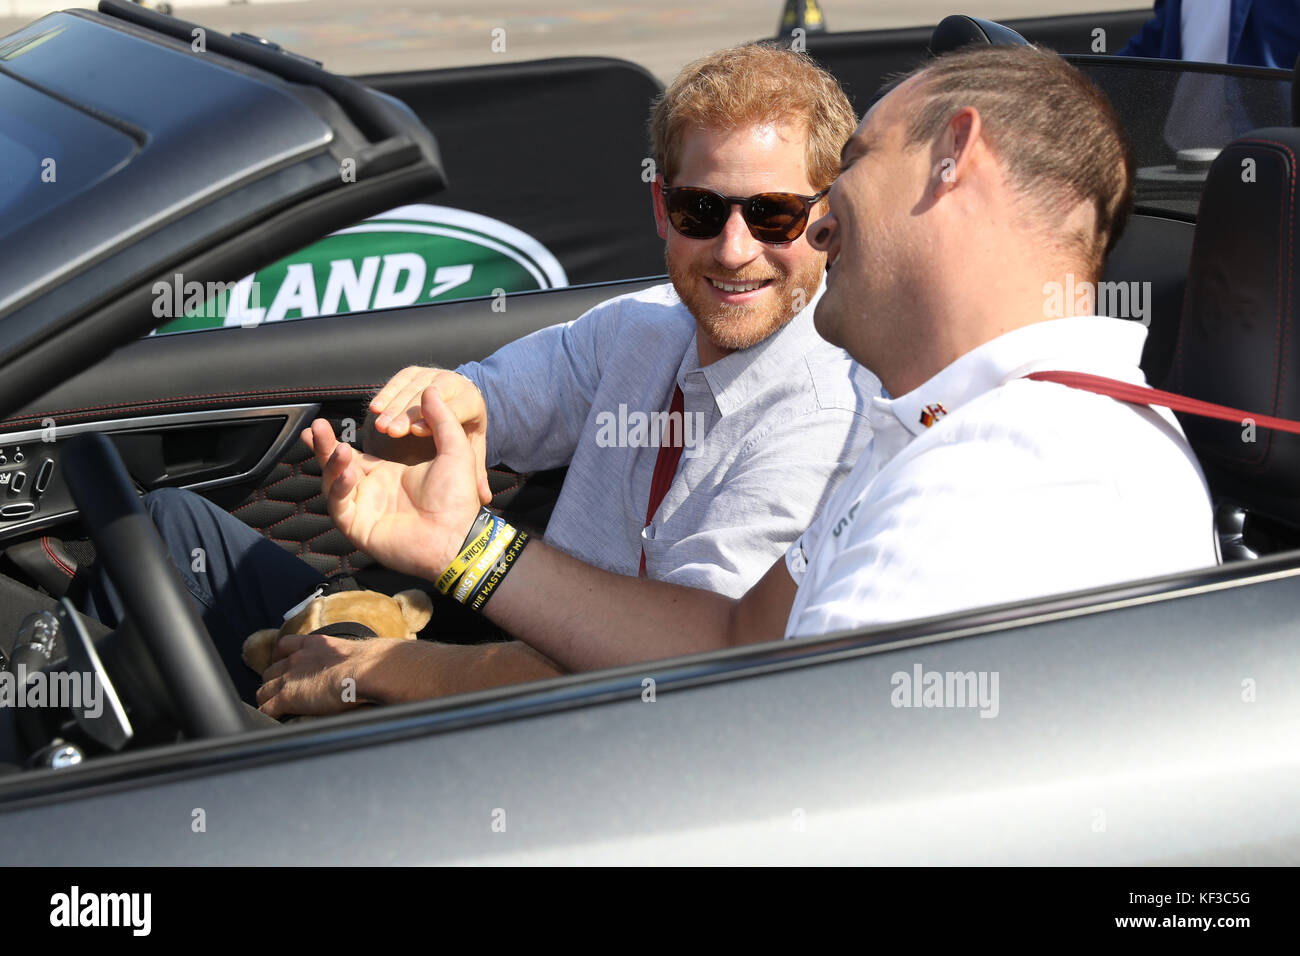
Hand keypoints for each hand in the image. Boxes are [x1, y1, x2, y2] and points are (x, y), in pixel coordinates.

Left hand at [256, 633, 393, 717]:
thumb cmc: (370, 664)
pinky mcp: (287, 697)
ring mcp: (289, 677)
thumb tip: (363, 667)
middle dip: (273, 681)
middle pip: (270, 670)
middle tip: (281, 692)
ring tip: (274, 709)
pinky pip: (266, 709)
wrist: (365, 671)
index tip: (285, 666)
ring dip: (267, 699)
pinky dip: (266, 715)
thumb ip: (349, 658)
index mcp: (314, 644)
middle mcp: (297, 658)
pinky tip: (272, 721)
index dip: (282, 657)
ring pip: (263, 690)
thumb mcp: (356, 653)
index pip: (286, 645)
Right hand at [303, 388, 481, 581]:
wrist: (459, 536)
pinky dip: (339, 488)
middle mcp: (371, 492)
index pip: (354, 455)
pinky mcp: (359, 528)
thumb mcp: (453, 451)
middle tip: (316, 428)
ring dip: (332, 464)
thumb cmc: (459, 499)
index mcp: (388, 475)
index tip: (322, 423)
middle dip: (324, 447)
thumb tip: (430, 389)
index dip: (336, 441)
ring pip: (333, 484)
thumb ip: (441, 420)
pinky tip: (350, 473)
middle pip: (337, 467)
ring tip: (339, 447)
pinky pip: (339, 505)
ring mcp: (363, 510)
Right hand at [370, 367, 490, 503]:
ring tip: (381, 425)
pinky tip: (375, 409)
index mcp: (473, 404)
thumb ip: (475, 473)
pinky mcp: (416, 371)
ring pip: (413, 386)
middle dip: (410, 413)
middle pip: (432, 395)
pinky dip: (387, 393)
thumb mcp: (471, 451)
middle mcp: (455, 384)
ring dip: (394, 405)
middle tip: (393, 431)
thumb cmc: (464, 434)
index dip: (436, 419)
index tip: (416, 432)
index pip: (456, 409)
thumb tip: (484, 497)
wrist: (457, 406)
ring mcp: (434, 375)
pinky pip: (401, 379)